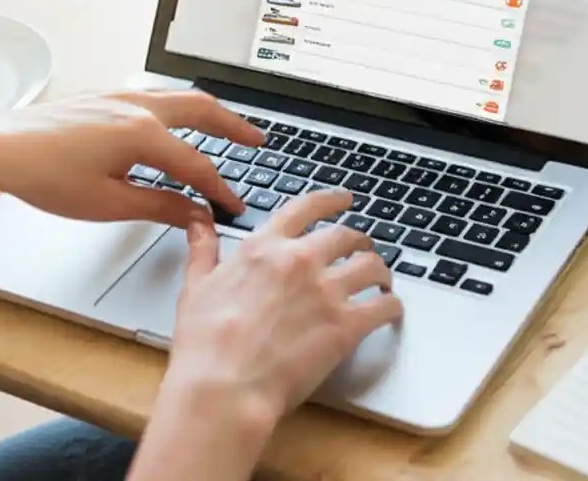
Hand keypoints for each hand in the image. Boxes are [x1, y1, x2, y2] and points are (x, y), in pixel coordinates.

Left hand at [0, 90, 265, 226]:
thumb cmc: (45, 176)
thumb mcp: (108, 203)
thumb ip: (160, 205)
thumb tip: (196, 214)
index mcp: (143, 133)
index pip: (199, 165)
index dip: (220, 190)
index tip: (234, 208)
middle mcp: (137, 106)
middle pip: (202, 110)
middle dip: (234, 125)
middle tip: (258, 140)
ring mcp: (120, 96)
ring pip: (180, 97)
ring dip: (209, 111)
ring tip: (227, 126)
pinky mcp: (104, 96)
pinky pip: (156, 95)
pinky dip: (180, 107)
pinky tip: (177, 121)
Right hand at [163, 190, 404, 427]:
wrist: (223, 386)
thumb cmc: (204, 344)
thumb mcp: (195, 287)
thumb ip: (203, 250)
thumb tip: (199, 221)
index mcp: (264, 248)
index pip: (306, 208)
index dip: (331, 200)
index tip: (344, 199)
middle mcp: (300, 260)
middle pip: (347, 236)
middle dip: (360, 242)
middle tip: (364, 251)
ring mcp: (326, 291)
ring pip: (372, 266)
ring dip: (380, 271)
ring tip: (381, 281)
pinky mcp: (346, 325)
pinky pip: (384, 306)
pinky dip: (391, 306)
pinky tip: (390, 311)